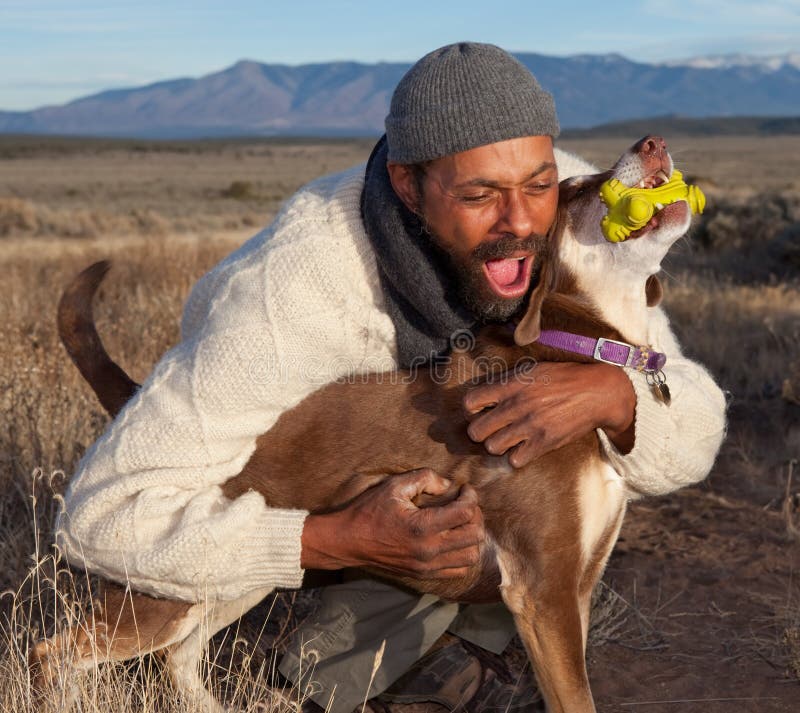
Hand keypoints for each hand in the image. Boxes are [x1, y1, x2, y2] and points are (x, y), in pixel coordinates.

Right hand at [301, 468, 483, 579]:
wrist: (348, 541)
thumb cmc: (369, 511)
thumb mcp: (394, 485)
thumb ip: (424, 478)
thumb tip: (448, 484)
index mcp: (422, 527)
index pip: (465, 513)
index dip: (470, 497)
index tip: (463, 489)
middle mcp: (429, 550)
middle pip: (474, 535)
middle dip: (475, 515)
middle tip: (465, 504)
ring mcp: (428, 566)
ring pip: (471, 556)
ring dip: (472, 536)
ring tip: (462, 522)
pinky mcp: (424, 575)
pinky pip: (459, 570)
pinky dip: (464, 554)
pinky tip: (453, 539)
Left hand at [463, 361, 635, 467]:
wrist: (597, 392)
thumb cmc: (564, 378)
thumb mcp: (533, 369)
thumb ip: (508, 382)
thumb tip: (486, 395)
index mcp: (511, 384)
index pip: (471, 401)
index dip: (472, 409)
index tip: (480, 410)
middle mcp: (516, 405)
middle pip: (476, 430)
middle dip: (480, 431)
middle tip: (490, 430)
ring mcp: (529, 425)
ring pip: (492, 447)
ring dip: (497, 445)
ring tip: (507, 439)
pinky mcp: (544, 442)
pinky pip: (515, 460)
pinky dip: (517, 457)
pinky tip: (524, 448)